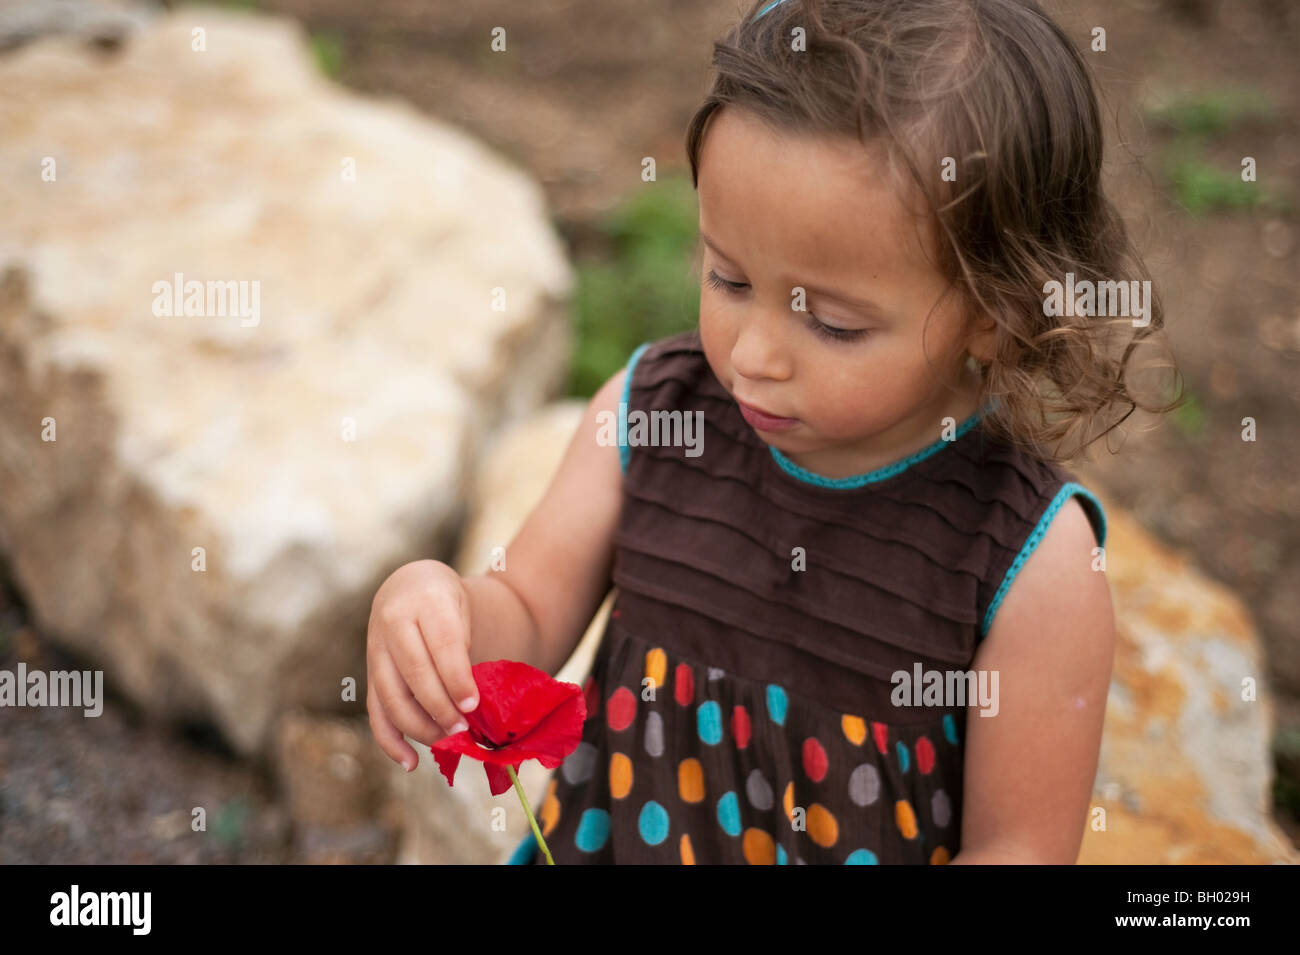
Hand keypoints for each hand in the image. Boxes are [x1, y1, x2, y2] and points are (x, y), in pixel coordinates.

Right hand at [366, 560, 480, 771]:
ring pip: (391, 695)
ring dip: (419, 726)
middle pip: (414, 672)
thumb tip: (468, 706)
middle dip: (440, 707)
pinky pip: (375, 710)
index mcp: (425, 599)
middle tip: (463, 730)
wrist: (410, 587)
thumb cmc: (446, 604)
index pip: (442, 643)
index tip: (472, 705)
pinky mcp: (369, 672)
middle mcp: (393, 621)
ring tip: (447, 742)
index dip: (456, 677)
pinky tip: (410, 762)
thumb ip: (461, 649)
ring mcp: (376, 648)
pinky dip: (390, 740)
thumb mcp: (461, 610)